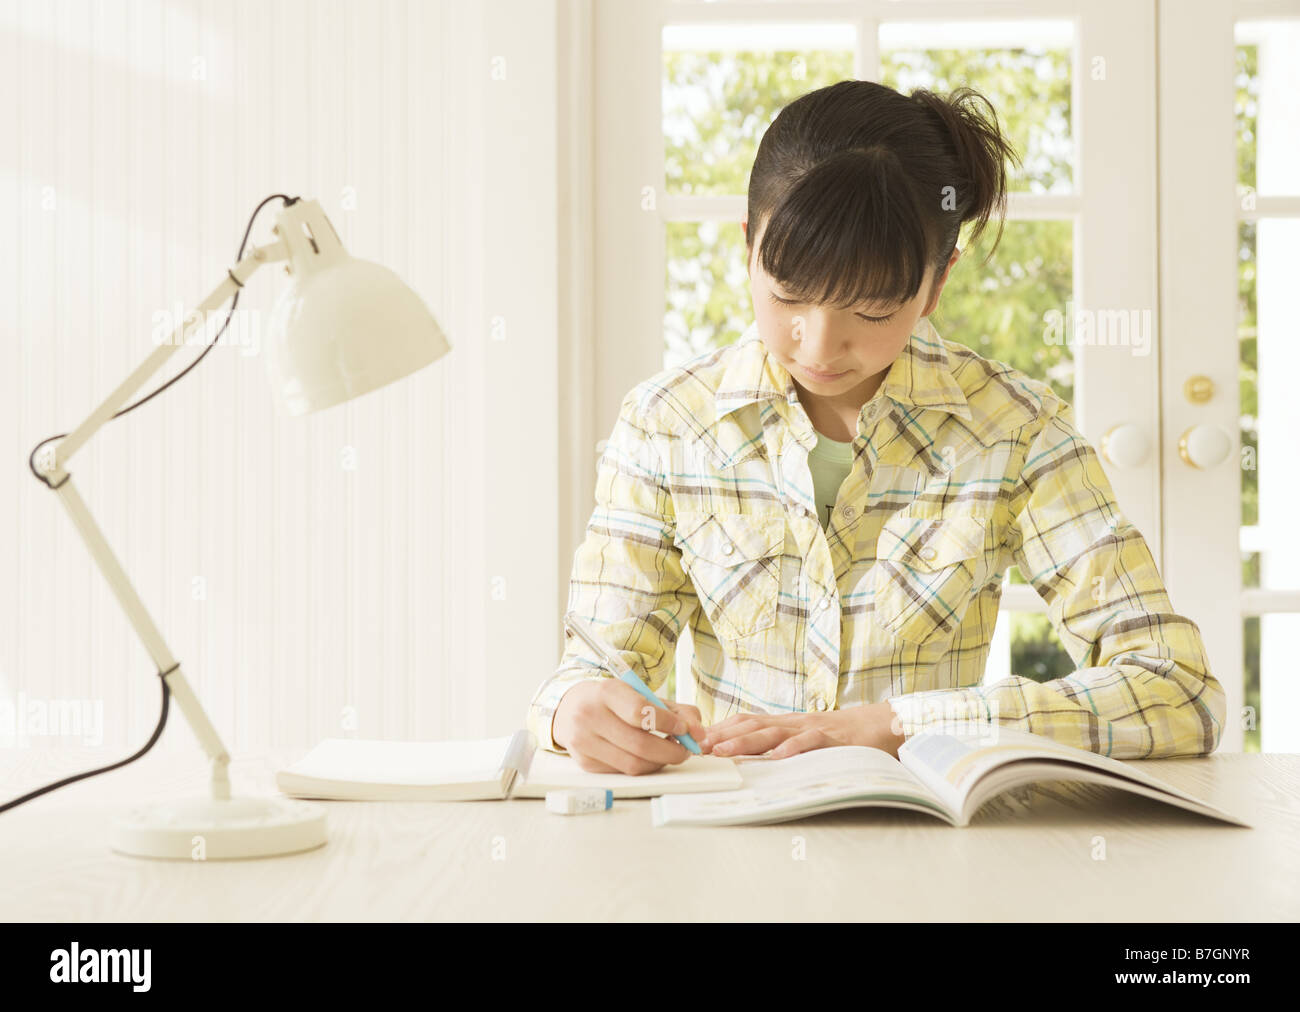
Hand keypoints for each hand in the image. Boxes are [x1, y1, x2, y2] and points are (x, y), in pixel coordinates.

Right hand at [552, 678, 708, 774]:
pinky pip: (623, 772)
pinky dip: (642, 767)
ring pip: (632, 764)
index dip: (668, 724)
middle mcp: (590, 716)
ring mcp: (584, 742)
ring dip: (659, 762)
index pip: (640, 712)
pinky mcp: (585, 762)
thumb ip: (674, 709)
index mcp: (606, 692)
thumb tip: (699, 733)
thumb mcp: (640, 694)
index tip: (685, 729)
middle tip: (686, 750)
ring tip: (669, 753)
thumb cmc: (613, 701)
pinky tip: (649, 758)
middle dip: (671, 751)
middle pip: (639, 744)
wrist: (570, 708)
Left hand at [701, 701, 905, 759]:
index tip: (695, 741)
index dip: (720, 730)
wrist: (881, 724)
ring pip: (774, 732)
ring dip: (746, 741)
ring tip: (723, 751)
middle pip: (752, 724)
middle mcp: (793, 723)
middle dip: (723, 736)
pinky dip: (794, 748)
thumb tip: (749, 760)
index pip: (746, 721)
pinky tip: (778, 757)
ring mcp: (812, 728)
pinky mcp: (834, 739)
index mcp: (784, 724)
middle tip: (699, 748)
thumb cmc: (840, 736)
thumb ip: (781, 744)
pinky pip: (811, 742)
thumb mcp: (804, 738)